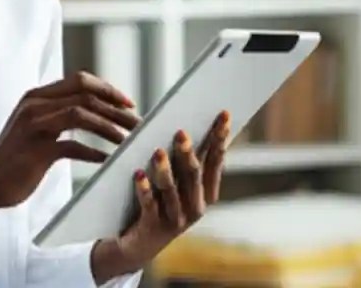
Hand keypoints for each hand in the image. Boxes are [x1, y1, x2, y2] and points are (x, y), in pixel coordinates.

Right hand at [0, 71, 140, 210]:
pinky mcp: (35, 151)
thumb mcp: (36, 127)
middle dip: (116, 108)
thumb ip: (59, 116)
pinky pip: (72, 146)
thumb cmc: (16, 158)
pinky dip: (93, 152)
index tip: (128, 103)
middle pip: (85, 95)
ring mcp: (33, 126)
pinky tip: (106, 160)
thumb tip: (99, 114)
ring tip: (127, 140)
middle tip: (137, 123)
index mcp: (36, 96)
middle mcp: (34, 105)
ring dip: (109, 127)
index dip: (107, 89)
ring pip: (81, 114)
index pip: (80, 80)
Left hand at [92, 110, 231, 279]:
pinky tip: (138, 175)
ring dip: (165, 171)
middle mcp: (196, 207)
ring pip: (172, 191)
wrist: (138, 245)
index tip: (223, 114)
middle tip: (180, 132)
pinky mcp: (154, 228)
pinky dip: (144, 189)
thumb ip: (183, 160)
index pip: (215, 160)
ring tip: (158, 152)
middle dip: (188, 153)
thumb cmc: (159, 203)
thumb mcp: (176, 183)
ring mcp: (177, 220)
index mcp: (207, 192)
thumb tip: (184, 125)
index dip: (220, 137)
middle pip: (194, 175)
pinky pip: (150, 206)